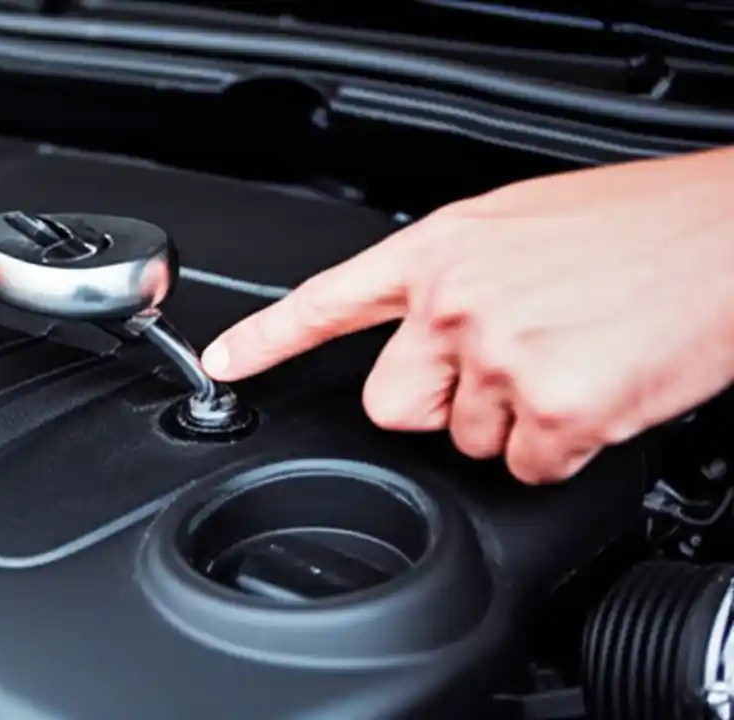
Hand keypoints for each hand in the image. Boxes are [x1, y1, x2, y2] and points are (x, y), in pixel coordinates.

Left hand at [201, 148, 733, 483]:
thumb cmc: (648, 228)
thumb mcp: (524, 226)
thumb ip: (459, 277)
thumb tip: (431, 325)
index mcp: (442, 249)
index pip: (327, 302)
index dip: (265, 339)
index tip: (224, 365)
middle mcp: (453, 301)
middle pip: (392, 406)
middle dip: (442, 405)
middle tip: (511, 368)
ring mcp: (497, 356)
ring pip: (469, 441)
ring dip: (518, 421)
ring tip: (577, 359)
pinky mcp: (552, 409)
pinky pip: (530, 466)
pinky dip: (566, 448)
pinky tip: (602, 391)